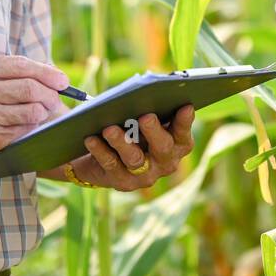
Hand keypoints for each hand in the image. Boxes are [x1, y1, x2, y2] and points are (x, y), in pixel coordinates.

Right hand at [0, 55, 68, 173]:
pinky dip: (31, 126)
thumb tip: (41, 74)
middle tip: (56, 98)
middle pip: (30, 88)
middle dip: (50, 94)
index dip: (46, 72)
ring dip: (43, 112)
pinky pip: (22, 130)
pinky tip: (30, 125)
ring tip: (44, 111)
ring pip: (30, 111)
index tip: (61, 79)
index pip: (20, 65)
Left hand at [64, 105, 194, 190]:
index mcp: (176, 144)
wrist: (105, 155)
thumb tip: (139, 92)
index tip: (185, 106)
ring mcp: (145, 175)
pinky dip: (100, 151)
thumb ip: (147, 105)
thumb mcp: (140, 115)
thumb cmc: (130, 126)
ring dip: (122, 142)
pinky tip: (91, 138)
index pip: (183, 134)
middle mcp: (165, 163)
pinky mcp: (123, 183)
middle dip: (154, 131)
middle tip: (146, 116)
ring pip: (135, 159)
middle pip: (163, 148)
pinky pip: (111, 165)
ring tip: (109, 128)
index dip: (185, 122)